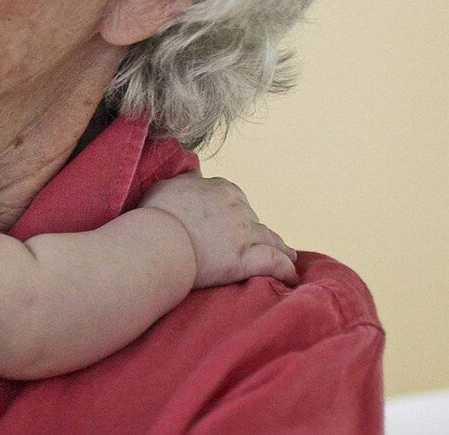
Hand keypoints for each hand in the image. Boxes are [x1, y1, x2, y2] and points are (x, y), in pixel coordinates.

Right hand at [139, 173, 298, 287]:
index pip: (237, 198)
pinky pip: (273, 263)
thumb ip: (187, 179)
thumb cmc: (157, 213)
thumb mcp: (168, 184)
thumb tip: (196, 172)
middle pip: (254, 219)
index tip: (238, 221)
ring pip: (270, 238)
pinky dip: (285, 269)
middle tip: (261, 242)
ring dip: (280, 247)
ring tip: (289, 255)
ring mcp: (244, 234)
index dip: (238, 211)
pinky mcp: (245, 260)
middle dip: (256, 230)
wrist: (157, 240)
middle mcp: (237, 208)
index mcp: (221, 188)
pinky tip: (291, 275)